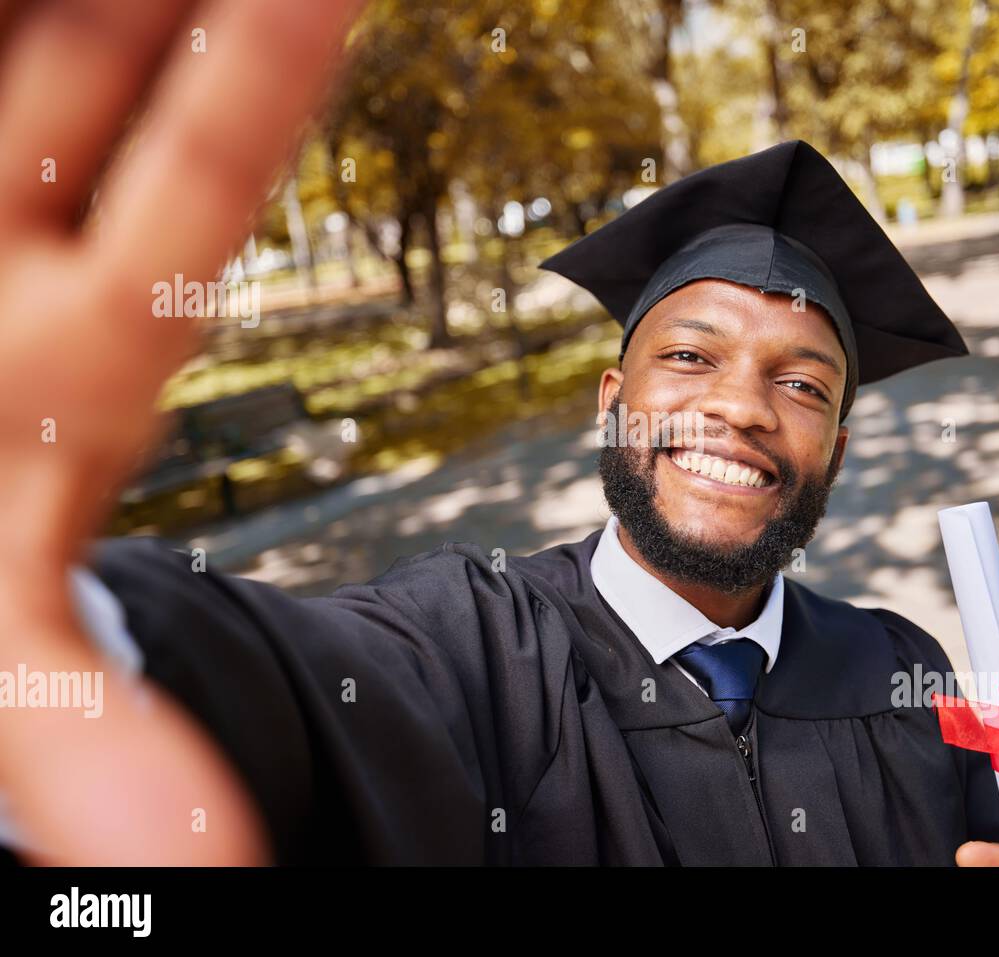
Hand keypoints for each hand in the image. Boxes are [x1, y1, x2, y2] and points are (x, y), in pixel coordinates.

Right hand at [0, 0, 360, 863]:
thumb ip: (86, 746)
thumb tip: (197, 867)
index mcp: (88, 347)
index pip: (192, 182)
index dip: (256, 80)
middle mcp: (26, 251)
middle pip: (109, 65)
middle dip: (193, 2)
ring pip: (44, 54)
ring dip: (93, 2)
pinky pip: (0, 103)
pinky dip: (32, 42)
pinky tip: (58, 0)